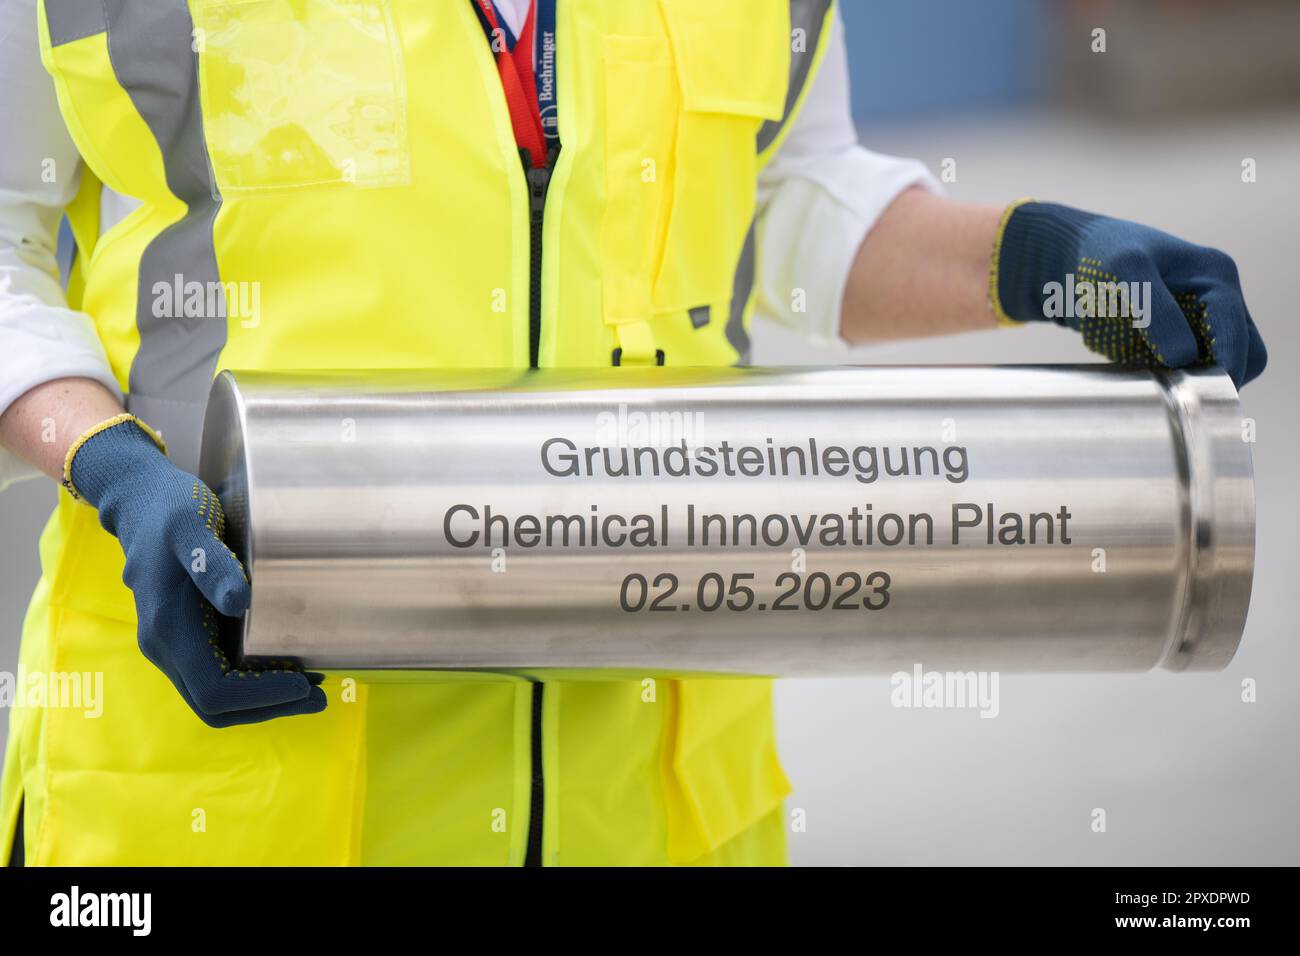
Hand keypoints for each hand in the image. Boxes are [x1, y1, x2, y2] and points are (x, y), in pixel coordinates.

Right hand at [66, 415, 326, 726]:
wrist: (140, 500)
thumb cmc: (171, 511)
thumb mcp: (194, 526)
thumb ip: (213, 565)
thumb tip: (238, 604)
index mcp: (168, 628)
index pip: (215, 690)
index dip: (261, 696)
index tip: (304, 684)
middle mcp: (164, 647)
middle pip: (214, 706)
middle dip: (268, 706)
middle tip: (319, 696)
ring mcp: (170, 646)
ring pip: (213, 698)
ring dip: (261, 700)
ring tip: (310, 687)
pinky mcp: (181, 638)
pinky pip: (214, 678)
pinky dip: (250, 684)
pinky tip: (284, 668)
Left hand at [993, 201, 1266, 386]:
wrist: (1065, 261)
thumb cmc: (1099, 254)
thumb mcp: (1126, 270)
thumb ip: (1156, 310)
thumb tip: (1184, 356)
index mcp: (1217, 278)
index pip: (1239, 337)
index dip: (1226, 369)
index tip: (1198, 394)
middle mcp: (1215, 301)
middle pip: (1241, 358)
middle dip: (1216, 380)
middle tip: (1177, 393)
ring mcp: (1197, 323)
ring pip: (1213, 370)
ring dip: (1191, 383)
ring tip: (1153, 380)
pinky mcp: (1173, 342)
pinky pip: (1182, 374)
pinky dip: (1169, 382)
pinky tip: (1142, 376)